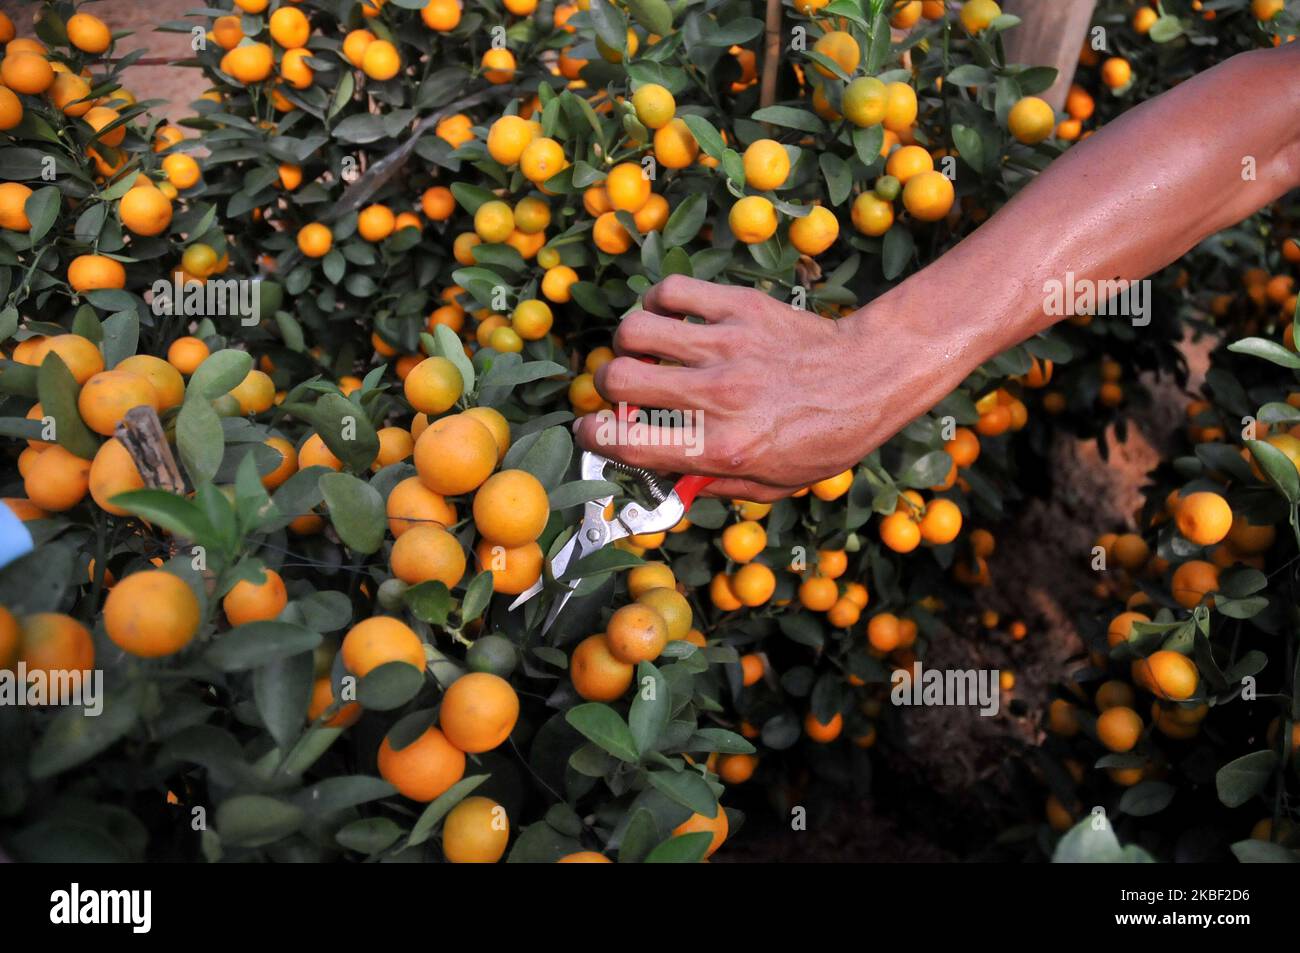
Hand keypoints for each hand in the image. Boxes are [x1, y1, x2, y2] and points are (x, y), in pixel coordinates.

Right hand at [573, 275, 966, 501]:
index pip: (626, 441)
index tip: (593, 430)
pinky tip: (672, 317)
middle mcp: (717, 396)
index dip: (593, 436)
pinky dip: (659, 302)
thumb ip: (711, 485)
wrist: (871, 377)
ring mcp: (726, 346)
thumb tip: (663, 478)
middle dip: (608, 387)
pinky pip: (671, 291)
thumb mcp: (771, 485)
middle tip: (627, 390)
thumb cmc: (824, 438)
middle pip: (618, 379)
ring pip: (635, 329)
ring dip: (629, 343)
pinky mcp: (739, 307)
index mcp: (721, 447)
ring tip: (647, 351)